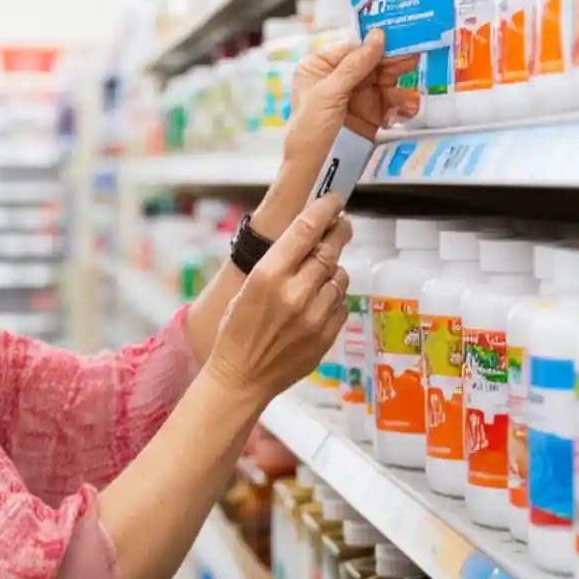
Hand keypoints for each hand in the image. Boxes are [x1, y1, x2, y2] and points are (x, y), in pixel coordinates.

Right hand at [206, 195, 351, 404]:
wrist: (241, 378)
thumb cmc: (236, 330)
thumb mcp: (246, 288)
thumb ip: (278, 263)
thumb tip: (307, 236)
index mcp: (267, 276)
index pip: (305, 230)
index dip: (324, 209)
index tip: (334, 199)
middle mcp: (294, 293)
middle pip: (329, 249)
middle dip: (338, 232)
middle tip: (342, 224)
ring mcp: (314, 316)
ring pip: (340, 277)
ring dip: (334, 270)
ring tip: (320, 275)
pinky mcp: (326, 336)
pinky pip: (341, 304)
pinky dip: (333, 298)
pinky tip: (318, 303)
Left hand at [285, 29, 419, 165]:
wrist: (311, 169)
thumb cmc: (308, 130)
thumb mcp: (329, 93)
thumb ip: (355, 65)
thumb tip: (377, 36)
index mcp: (320, 67)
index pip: (353, 48)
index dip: (376, 46)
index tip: (399, 42)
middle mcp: (339, 79)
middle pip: (373, 64)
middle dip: (393, 66)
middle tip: (411, 64)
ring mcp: (355, 97)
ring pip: (385, 83)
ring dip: (400, 90)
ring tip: (409, 99)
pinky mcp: (369, 115)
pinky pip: (390, 104)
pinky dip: (401, 106)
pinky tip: (406, 110)